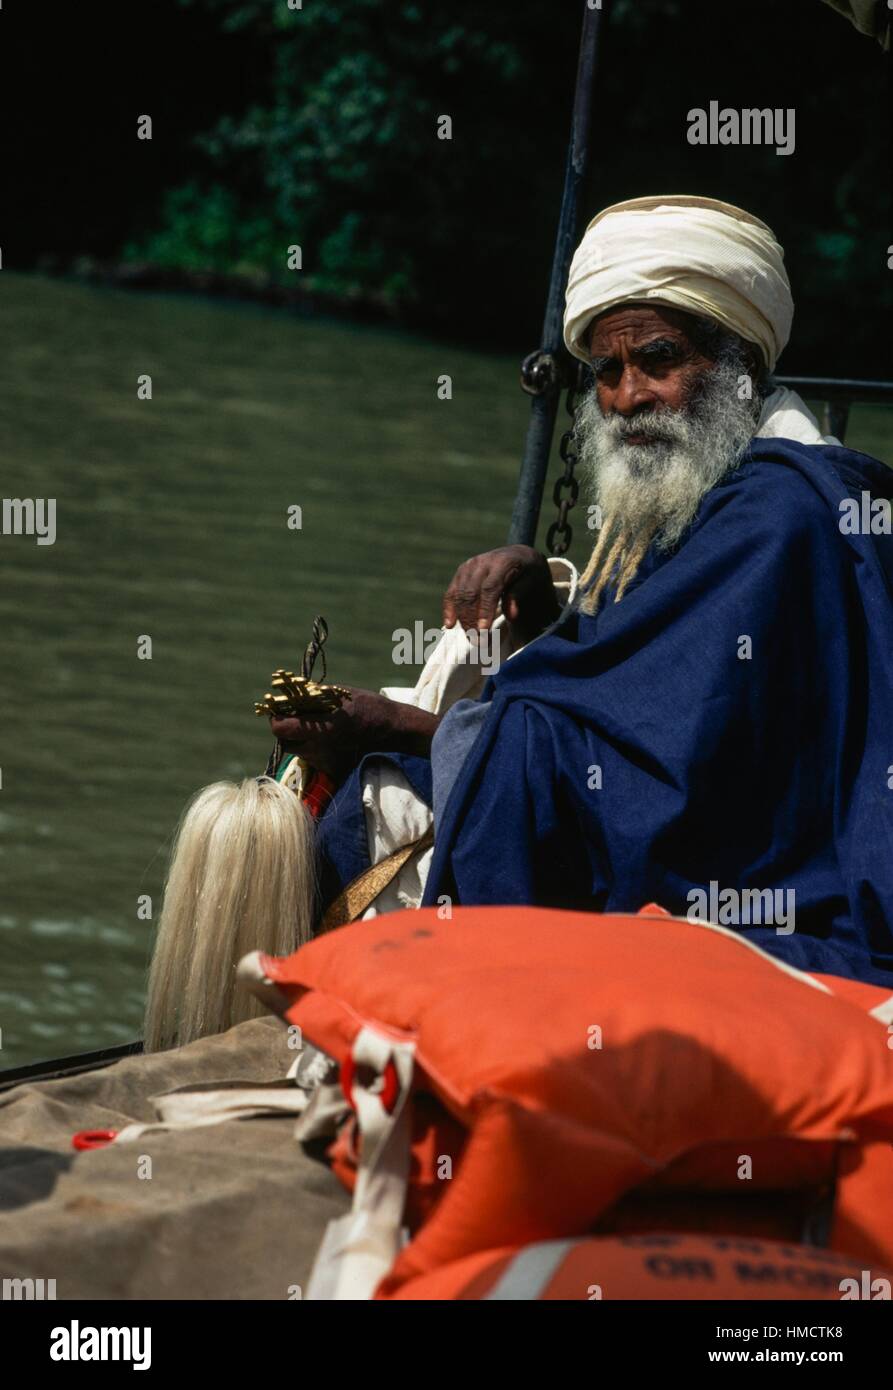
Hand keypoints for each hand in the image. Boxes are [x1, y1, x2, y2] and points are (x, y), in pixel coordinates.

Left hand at [270, 687, 439, 782]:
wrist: (391, 730)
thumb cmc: (366, 706)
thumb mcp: (338, 693)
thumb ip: (311, 696)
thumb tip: (290, 695)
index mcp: (320, 728)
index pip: (279, 728)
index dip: (277, 718)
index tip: (282, 711)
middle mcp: (319, 748)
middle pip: (285, 742)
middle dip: (288, 731)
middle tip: (298, 718)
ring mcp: (325, 761)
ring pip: (299, 751)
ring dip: (301, 740)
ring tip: (317, 728)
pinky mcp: (332, 769)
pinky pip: (313, 759)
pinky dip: (315, 749)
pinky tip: (329, 739)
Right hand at [442, 545, 559, 645]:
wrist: (517, 554)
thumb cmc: (527, 572)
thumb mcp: (531, 580)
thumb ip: (518, 595)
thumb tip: (512, 615)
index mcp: (502, 562)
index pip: (490, 588)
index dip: (485, 610)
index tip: (484, 631)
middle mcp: (482, 562)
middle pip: (471, 593)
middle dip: (472, 620)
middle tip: (479, 642)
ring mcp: (469, 567)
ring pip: (459, 595)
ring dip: (462, 619)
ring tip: (471, 638)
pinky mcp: (461, 572)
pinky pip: (451, 592)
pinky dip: (449, 609)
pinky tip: (449, 625)